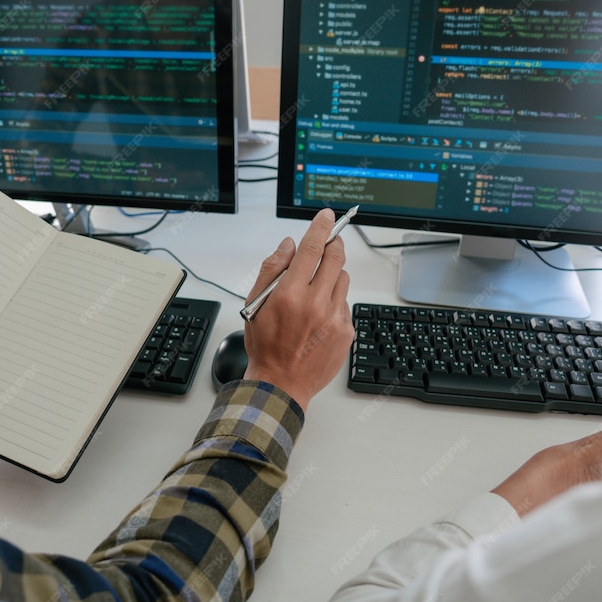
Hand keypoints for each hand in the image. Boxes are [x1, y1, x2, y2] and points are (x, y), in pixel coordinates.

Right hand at [243, 208, 353, 410]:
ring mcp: (335, 319)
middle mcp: (316, 304)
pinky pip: (345, 304)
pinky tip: (319, 316)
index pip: (312, 248)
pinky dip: (334, 301)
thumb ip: (271, 269)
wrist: (281, 384)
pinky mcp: (346, 331)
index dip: (321, 227)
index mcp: (290, 294)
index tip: (327, 216)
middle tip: (329, 241)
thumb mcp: (255, 305)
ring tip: (315, 290)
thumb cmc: (265, 346)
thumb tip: (288, 245)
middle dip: (334, 244)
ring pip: (342, 279)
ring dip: (332, 275)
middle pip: (336, 258)